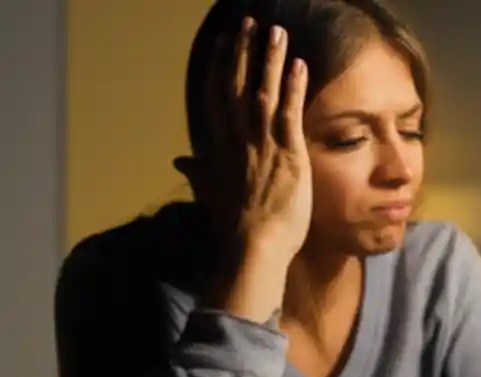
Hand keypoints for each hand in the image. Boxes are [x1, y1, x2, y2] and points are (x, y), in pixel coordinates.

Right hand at [174, 18, 311, 320]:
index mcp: (221, 148)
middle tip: (248, 22)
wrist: (253, 248)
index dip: (219, 67)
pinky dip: (293, 87)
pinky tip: (299, 64)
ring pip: (262, 92)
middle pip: (235, 85)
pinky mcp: (288, 155)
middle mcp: (238, 141)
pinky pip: (289, 113)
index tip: (222, 43)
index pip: (217, 97)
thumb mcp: (212, 193)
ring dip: (268, 59)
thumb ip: (200, 171)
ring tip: (274, 31)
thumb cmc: (237, 227)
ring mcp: (262, 145)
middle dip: (241, 52)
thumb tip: (180, 160)